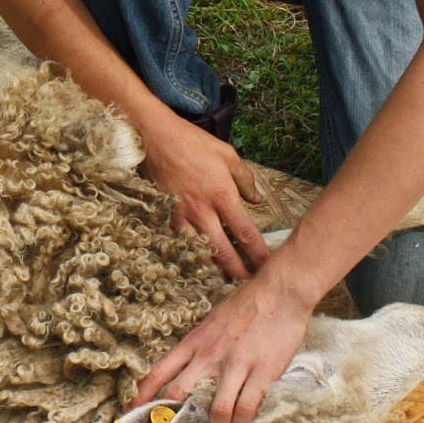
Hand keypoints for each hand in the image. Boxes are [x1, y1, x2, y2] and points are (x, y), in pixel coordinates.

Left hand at [130, 274, 311, 422]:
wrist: (280, 291)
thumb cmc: (248, 302)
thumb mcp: (213, 319)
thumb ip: (202, 342)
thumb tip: (193, 361)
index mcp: (194, 342)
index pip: (160, 370)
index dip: (143, 393)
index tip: (133, 410)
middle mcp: (209, 356)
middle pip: (178, 393)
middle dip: (169, 419)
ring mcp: (235, 365)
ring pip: (216, 408)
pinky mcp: (262, 373)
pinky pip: (247, 406)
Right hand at [139, 114, 269, 279]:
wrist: (155, 137)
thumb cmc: (191, 143)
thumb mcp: (227, 155)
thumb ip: (245, 180)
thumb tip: (257, 200)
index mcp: (222, 196)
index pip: (245, 233)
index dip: (258, 254)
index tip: (268, 266)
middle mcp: (202, 211)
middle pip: (223, 252)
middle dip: (237, 272)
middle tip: (249, 285)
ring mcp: (180, 216)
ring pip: (198, 252)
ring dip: (212, 269)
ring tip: (224, 281)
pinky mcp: (163, 216)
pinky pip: (175, 242)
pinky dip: (185, 255)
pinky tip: (192, 264)